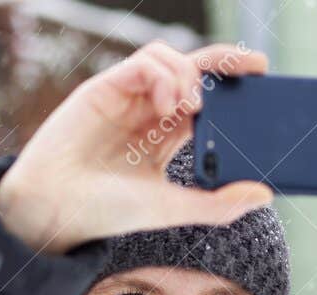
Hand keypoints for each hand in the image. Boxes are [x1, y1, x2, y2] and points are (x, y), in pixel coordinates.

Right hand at [0, 40, 273, 254]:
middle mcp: (145, 114)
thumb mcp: (170, 209)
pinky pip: (145, 63)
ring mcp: (125, 98)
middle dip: (227, 62)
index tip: (261, 85)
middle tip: (256, 66)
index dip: (231, 90)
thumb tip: (263, 194)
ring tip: (193, 107)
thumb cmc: (103, 211)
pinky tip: (167, 104)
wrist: (53, 210)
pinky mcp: (105, 87)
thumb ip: (216, 204)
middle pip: (193, 72)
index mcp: (161, 139)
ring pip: (169, 59)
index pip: (205, 103)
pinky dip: (164, 76)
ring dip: (190, 76)